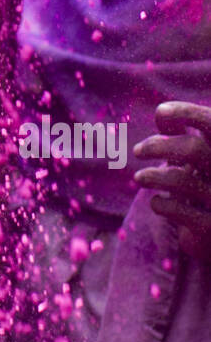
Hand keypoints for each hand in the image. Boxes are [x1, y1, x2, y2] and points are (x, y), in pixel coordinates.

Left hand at [134, 101, 210, 262]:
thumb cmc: (204, 186)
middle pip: (193, 149)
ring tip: (139, 177)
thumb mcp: (197, 159)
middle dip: (158, 146)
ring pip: (180, 180)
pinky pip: (177, 210)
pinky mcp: (210, 228)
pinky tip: (157, 202)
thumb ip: (182, 135)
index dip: (187, 112)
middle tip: (137, 151)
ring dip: (153, 175)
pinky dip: (160, 203)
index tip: (161, 112)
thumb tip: (162, 115)